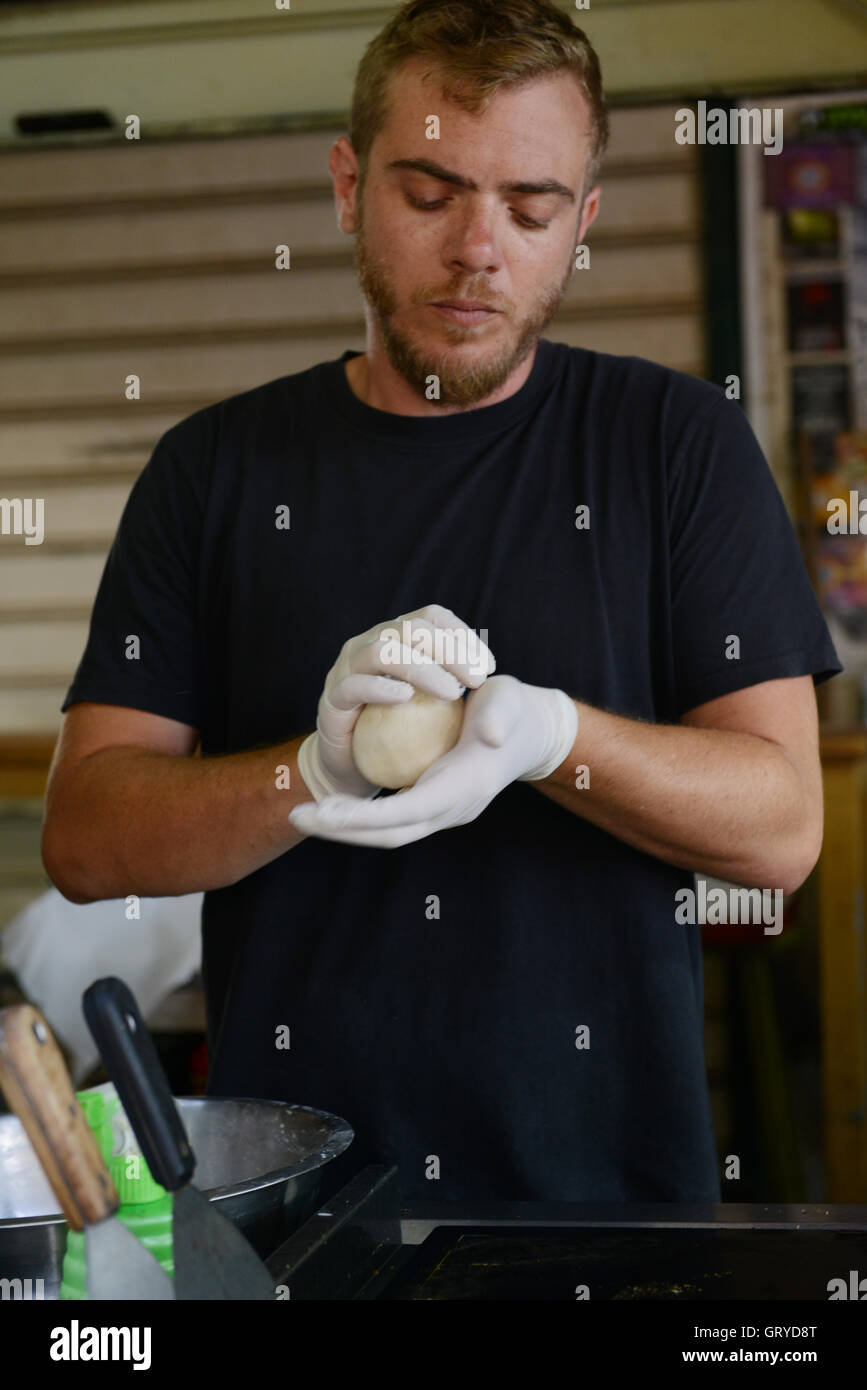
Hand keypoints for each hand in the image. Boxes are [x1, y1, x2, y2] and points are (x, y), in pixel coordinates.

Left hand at [289, 673, 577, 846]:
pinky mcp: (434, 804)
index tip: (323, 810)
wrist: (529, 732)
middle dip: (343, 831)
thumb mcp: (509, 703)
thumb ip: (498, 717)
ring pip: (388, 831)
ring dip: (346, 828)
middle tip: (296, 817)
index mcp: (466, 787)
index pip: (409, 810)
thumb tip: (488, 735)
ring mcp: (443, 811)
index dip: (365, 816)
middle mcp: (452, 808)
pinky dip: (360, 817)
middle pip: (390, 833)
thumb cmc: (515, 710)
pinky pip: (392, 819)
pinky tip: (330, 807)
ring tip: (304, 816)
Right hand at [296, 604, 494, 800]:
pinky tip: (407, 698)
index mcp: (394, 637)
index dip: (462, 635)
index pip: (430, 617)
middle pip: (411, 629)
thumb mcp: (429, 702)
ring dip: (422, 668)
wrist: (353, 765)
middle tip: (477, 681)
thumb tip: (488, 673)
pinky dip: (382, 689)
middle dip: (450, 650)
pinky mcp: (332, 701)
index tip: (488, 667)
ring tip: (451, 692)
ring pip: (383, 651)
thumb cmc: (401, 732)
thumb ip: (451, 680)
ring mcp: (347, 669)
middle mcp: (369, 643)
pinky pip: (355, 686)